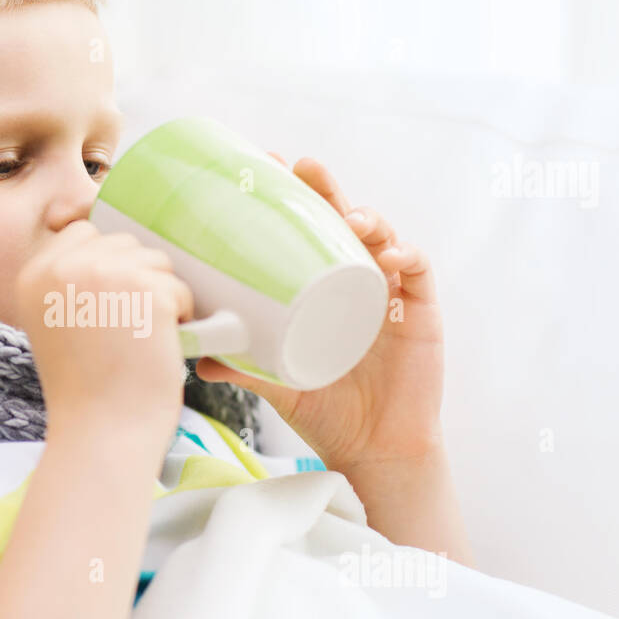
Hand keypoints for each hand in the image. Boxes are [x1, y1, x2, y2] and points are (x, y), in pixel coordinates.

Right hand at [16, 219, 192, 446]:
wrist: (102, 432)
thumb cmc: (85, 387)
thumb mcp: (55, 323)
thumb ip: (70, 279)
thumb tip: (111, 238)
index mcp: (35, 274)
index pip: (85, 233)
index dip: (107, 267)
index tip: (108, 310)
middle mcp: (66, 267)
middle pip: (125, 244)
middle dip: (137, 282)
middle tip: (126, 332)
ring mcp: (108, 276)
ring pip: (157, 262)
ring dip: (160, 298)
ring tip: (142, 341)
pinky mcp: (148, 292)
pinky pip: (180, 288)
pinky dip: (180, 318)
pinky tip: (158, 347)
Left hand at [194, 155, 444, 472]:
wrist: (372, 451)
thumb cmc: (326, 411)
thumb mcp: (277, 383)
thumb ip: (241, 366)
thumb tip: (196, 353)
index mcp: (320, 288)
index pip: (307, 230)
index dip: (291, 197)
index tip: (266, 167)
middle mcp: (354, 282)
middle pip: (343, 220)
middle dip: (325, 188)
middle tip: (301, 167)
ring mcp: (390, 293)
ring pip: (383, 236)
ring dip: (367, 217)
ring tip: (348, 217)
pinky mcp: (421, 313)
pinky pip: (419, 271)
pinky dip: (407, 256)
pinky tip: (389, 256)